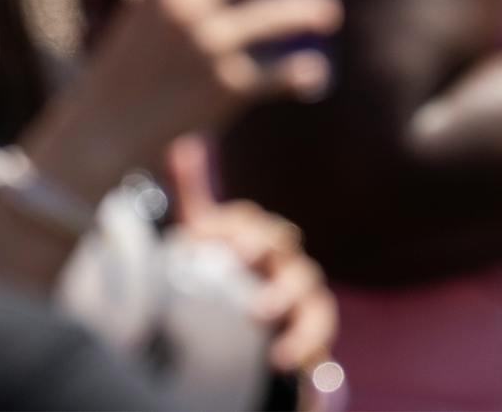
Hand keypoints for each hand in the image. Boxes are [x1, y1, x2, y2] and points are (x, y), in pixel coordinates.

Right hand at [76, 0, 342, 157]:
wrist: (100, 135)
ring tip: (326, 14)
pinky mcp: (228, 86)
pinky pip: (283, 72)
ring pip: (284, 16)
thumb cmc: (129, 69)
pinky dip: (301, 73)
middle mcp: (186, 9)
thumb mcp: (146, 20)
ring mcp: (209, 47)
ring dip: (312, 12)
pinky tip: (312, 72)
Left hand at [165, 141, 336, 375]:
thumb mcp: (205, 236)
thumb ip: (193, 194)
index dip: (237, 226)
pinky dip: (303, 341)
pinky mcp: (313, 322)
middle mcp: (282, 255)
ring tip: (260, 312)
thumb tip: (183, 143)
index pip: (249, 221)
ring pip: (304, 282)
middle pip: (281, 240)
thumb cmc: (227, 273)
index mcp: (254, 234)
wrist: (255, 323)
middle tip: (241, 258)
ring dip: (284, 295)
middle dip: (262, 246)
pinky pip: (318, 326)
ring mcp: (301, 287)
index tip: (216, 239)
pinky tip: (280, 357)